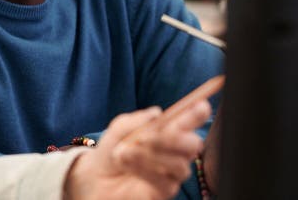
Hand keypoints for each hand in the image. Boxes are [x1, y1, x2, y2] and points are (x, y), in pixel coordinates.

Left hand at [63, 101, 210, 199]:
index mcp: (166, 133)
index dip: (196, 115)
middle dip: (175, 138)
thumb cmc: (111, 150)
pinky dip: (144, 168)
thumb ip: (136, 120)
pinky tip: (126, 162)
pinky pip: (165, 182)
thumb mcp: (118, 129)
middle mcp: (174, 153)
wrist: (96, 177)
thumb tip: (157, 113)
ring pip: (179, 165)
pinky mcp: (164, 193)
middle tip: (149, 136)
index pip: (187, 123)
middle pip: (192, 145)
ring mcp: (171, 174)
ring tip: (126, 150)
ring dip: (151, 155)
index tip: (201, 105)